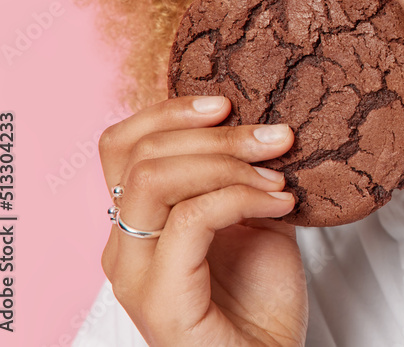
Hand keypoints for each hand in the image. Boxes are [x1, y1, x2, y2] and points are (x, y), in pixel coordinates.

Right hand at [99, 96, 307, 345]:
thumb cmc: (260, 301)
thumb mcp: (253, 217)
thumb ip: (241, 174)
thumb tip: (259, 121)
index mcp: (138, 222)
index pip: (123, 144)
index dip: (170, 111)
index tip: (227, 102)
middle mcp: (124, 245)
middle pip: (141, 154)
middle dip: (216, 134)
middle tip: (276, 137)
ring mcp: (135, 274)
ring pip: (156, 179)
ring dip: (228, 162)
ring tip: (280, 174)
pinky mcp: (159, 299)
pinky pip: (191, 220)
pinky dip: (242, 198)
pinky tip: (280, 203)